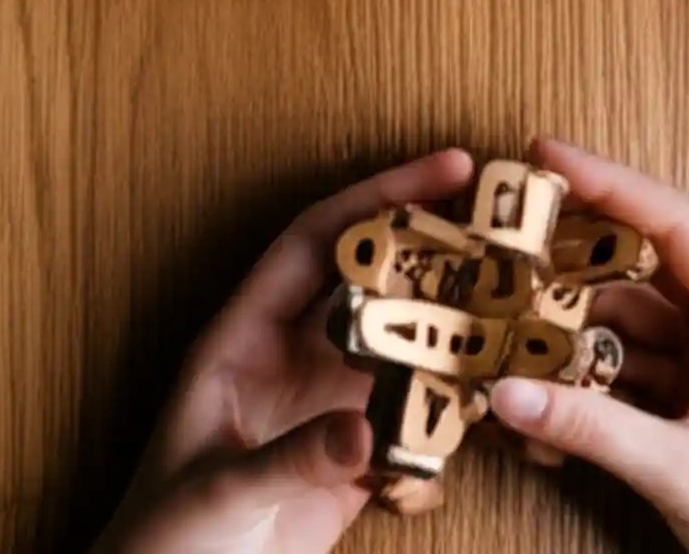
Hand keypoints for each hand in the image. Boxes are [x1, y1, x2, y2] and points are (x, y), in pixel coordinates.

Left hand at [94, 150, 475, 553]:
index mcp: (245, 336)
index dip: (378, 198)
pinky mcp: (357, 454)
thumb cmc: (165, 536)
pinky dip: (453, 409)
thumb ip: (289, 458)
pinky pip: (416, 413)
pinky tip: (487, 409)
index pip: (317, 241)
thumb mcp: (218, 491)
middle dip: (438, 252)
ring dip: (455, 331)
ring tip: (523, 314)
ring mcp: (329, 403)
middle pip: (375, 281)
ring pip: (405, 344)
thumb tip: (363, 430)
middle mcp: (294, 357)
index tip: (450, 170)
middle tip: (512, 230)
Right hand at [489, 139, 688, 553]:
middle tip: (501, 253)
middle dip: (569, 264)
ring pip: (624, 322)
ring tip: (505, 343)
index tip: (545, 156)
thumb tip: (504, 393)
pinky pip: (626, 367)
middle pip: (638, 268)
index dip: (610, 182)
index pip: (676, 224)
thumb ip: (592, 430)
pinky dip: (585, 379)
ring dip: (569, 334)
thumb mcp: (687, 474)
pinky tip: (545, 403)